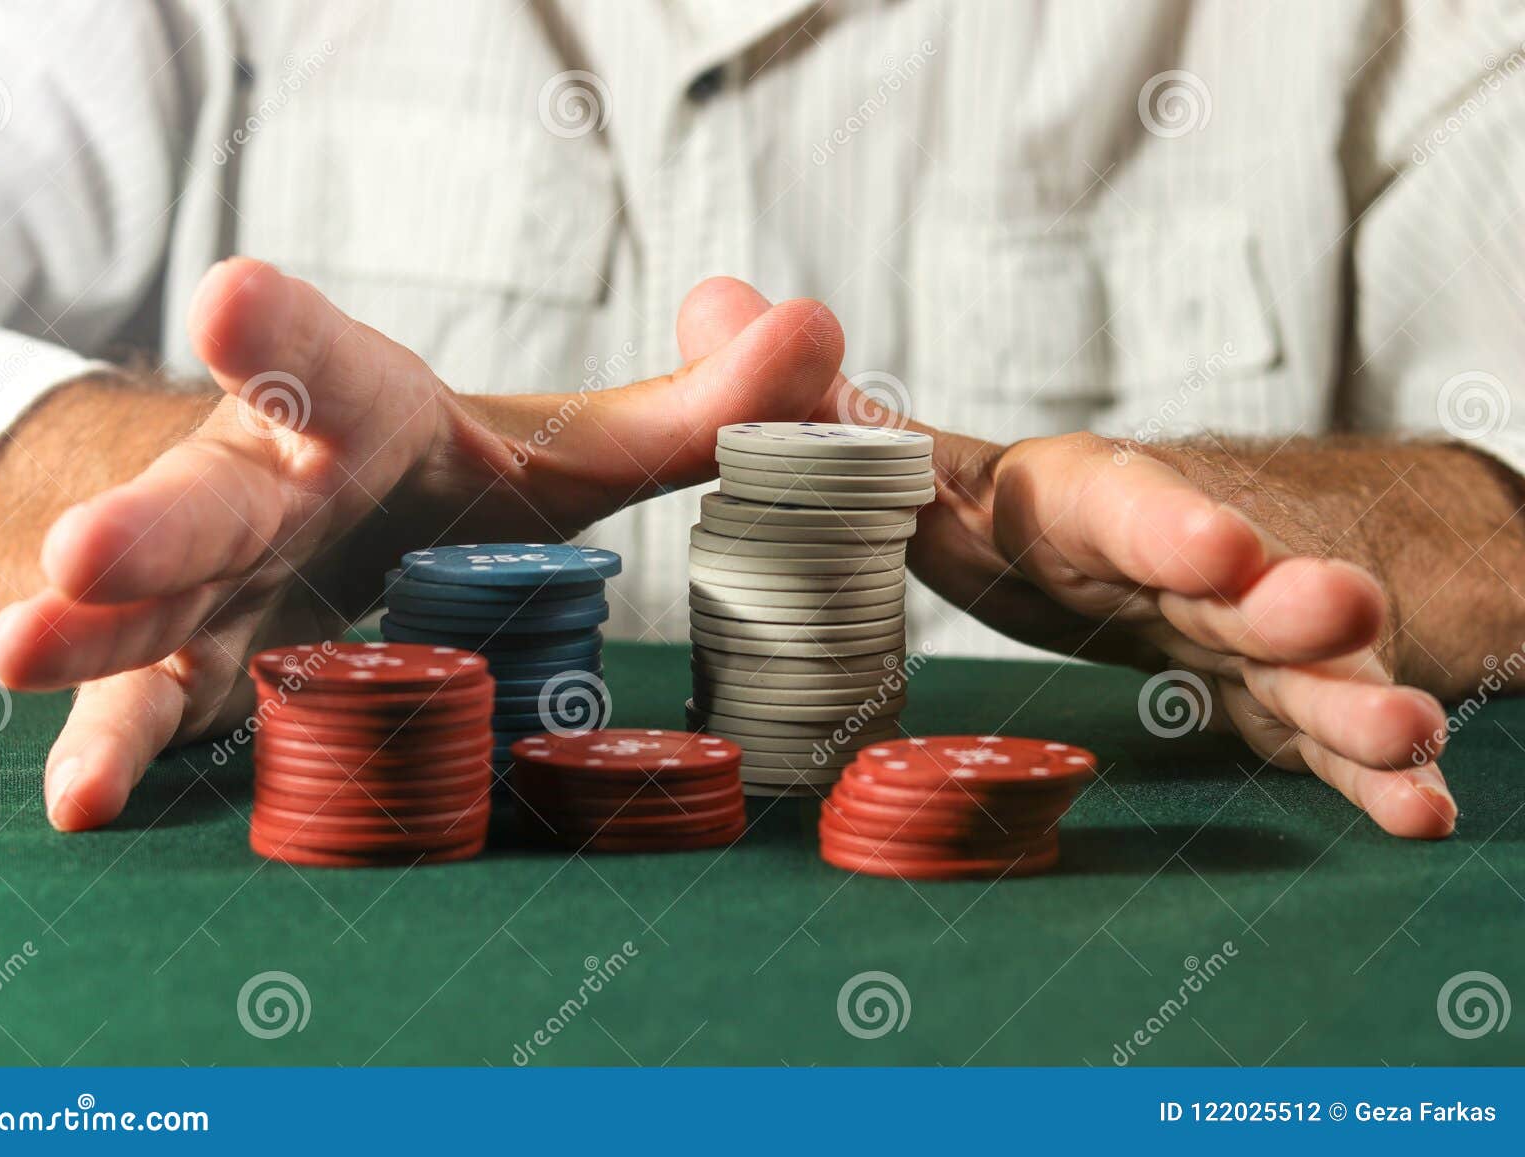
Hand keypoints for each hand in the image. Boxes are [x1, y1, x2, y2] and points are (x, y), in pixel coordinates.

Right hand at [0, 260, 843, 829]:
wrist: (323, 516)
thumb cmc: (441, 479)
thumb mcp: (559, 450)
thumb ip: (691, 410)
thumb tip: (826, 335)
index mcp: (359, 417)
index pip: (321, 362)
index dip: (281, 333)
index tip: (232, 294)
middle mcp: (266, 489)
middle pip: (208, 499)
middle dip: (156, 520)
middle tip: (99, 549)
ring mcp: (216, 588)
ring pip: (146, 611)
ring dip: (88, 638)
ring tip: (26, 656)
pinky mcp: (195, 670)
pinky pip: (151, 714)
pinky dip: (115, 753)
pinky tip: (77, 807)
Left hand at [672, 279, 1453, 839]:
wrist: (1150, 553)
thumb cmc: (1029, 518)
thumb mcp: (935, 471)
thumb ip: (833, 418)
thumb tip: (710, 299)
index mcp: (1089, 507)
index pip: (1124, 503)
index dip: (1164, 521)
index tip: (1209, 547)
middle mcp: (1180, 565)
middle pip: (1238, 580)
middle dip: (1289, 597)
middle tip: (1334, 614)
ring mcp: (1238, 640)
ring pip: (1301, 666)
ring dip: (1354, 696)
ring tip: (1410, 736)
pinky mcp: (1268, 705)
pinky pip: (1319, 743)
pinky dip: (1370, 777)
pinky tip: (1420, 811)